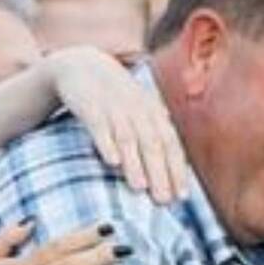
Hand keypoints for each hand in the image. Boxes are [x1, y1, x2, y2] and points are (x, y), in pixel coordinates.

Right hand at [46, 46, 186, 203]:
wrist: (82, 65)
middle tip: (163, 200)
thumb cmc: (116, 99)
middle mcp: (138, 109)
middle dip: (159, 173)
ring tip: (140, 188)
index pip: (171, 144)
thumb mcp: (140, 112)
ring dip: (135, 163)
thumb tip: (173, 172)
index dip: (177, 170)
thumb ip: (154, 136)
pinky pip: (99, 126)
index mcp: (154, 113)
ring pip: (128, 137)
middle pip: (152, 144)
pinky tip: (112, 162)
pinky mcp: (89, 104)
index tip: (182, 196)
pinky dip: (107, 143)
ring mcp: (114, 106)